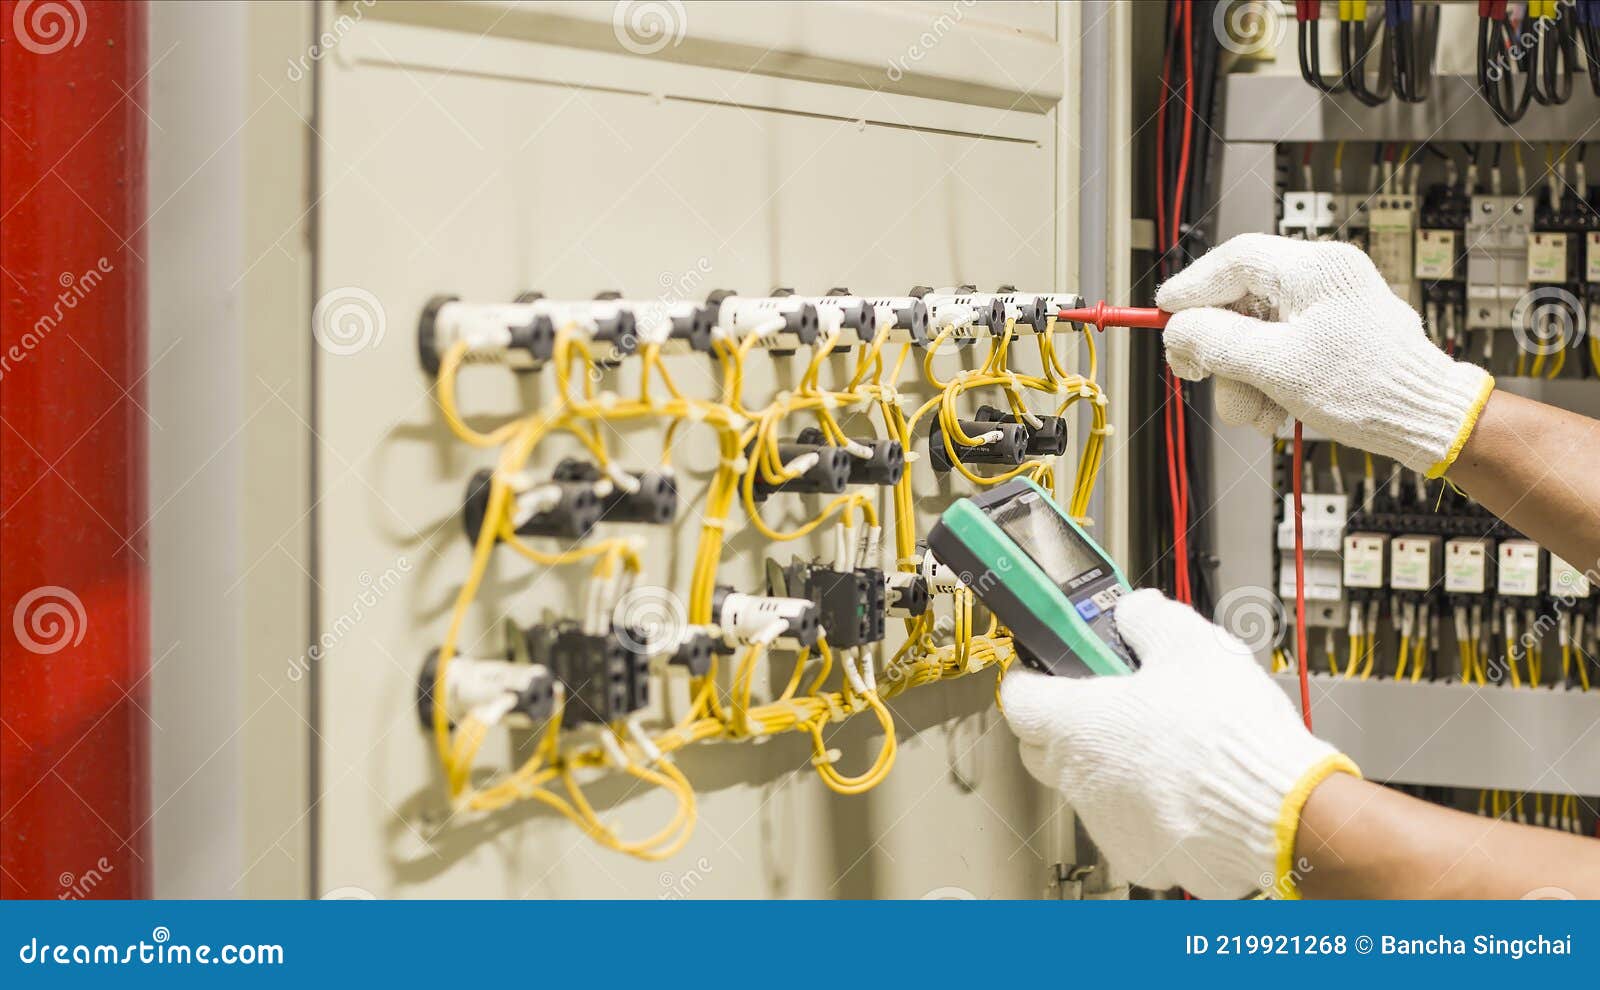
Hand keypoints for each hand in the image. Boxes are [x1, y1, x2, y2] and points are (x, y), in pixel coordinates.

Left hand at [1000, 589, 1358, 898]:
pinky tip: (1185, 785)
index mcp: (1077, 725)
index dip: (1030, 678)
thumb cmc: (1230, 735)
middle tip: (1110, 700)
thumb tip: (1134, 611)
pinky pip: (1129, 825)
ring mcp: (1109, 824)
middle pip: (1042, 748)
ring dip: (1111, 766)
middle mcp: (1081, 780)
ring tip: (1164, 743)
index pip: (1017, 700)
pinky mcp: (1143, 857)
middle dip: (1066, 723)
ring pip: (1088, 789)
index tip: (1047, 668)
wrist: (1283, 811)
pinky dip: (1147, 806)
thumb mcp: (1191, 643)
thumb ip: (1148, 619)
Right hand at [1157, 233, 1493, 476]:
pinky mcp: (1330, 334)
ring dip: (1242, 379)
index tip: (1163, 316)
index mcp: (1314, 269)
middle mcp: (1322, 278)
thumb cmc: (1368, 387)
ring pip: (1254, 333)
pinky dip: (1266, 382)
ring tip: (1255, 413)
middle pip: (1238, 300)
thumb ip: (1217, 340)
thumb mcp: (1276, 367)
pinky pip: (1277, 349)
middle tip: (1196, 376)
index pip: (1233, 260)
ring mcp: (1327, 307)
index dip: (1190, 288)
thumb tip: (1177, 328)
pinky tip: (1275, 410)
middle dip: (1218, 349)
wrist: (1424, 418)